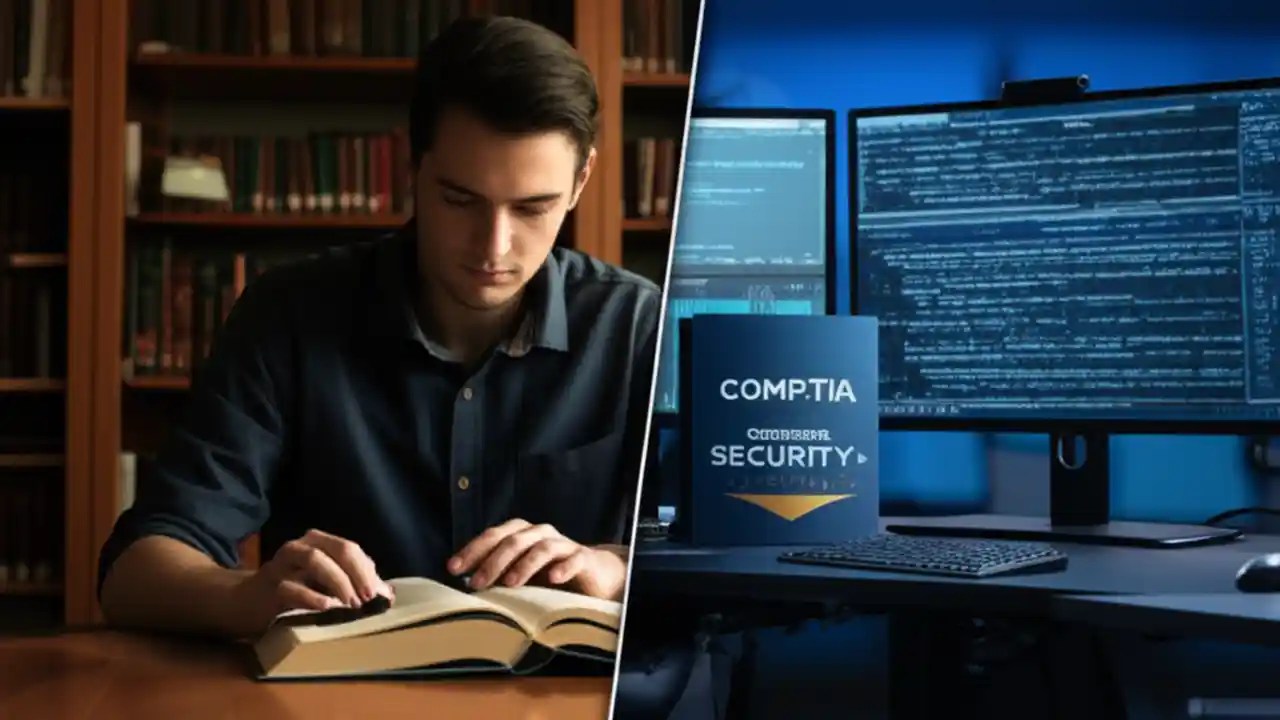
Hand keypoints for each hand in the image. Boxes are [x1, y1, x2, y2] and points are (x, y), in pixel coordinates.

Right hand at [235, 529, 394, 632]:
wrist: (246, 602)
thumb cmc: (294, 590)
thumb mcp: (324, 584)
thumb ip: (352, 584)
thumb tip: (386, 595)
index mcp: (319, 543)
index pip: (351, 549)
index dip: (367, 571)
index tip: (380, 596)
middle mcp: (302, 547)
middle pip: (338, 549)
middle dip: (357, 573)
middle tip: (368, 598)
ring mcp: (283, 564)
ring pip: (315, 560)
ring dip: (338, 581)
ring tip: (351, 604)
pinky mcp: (269, 586)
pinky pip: (291, 587)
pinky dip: (311, 597)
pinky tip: (326, 608)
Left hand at [448, 519, 627, 600]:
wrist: (593, 575)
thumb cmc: (549, 574)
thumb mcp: (520, 573)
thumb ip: (497, 573)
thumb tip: (465, 583)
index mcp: (521, 533)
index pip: (493, 536)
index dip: (472, 550)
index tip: (453, 568)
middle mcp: (540, 533)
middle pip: (513, 540)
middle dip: (492, 561)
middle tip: (477, 583)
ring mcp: (562, 544)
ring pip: (540, 548)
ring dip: (523, 565)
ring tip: (510, 584)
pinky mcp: (583, 558)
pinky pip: (573, 559)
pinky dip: (562, 568)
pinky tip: (553, 579)